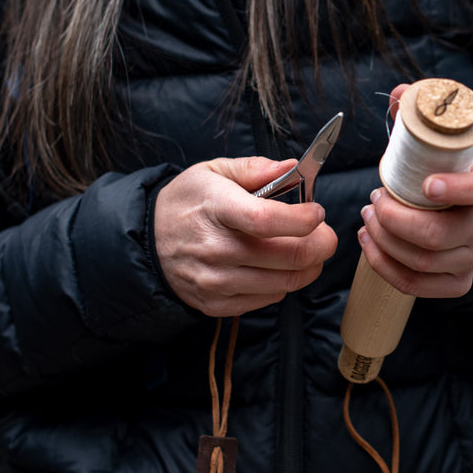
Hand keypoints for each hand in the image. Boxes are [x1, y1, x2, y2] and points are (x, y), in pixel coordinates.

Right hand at [155, 157, 337, 316]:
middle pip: (287, 256)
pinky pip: (269, 298)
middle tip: (325, 234)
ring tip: (308, 250)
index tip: (317, 212)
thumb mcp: (213, 172)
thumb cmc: (186, 203)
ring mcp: (215, 281)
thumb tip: (291, 168)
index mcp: (215, 208)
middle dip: (320, 245)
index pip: (266, 220)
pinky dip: (284, 283)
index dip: (302, 219)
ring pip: (285, 281)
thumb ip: (254, 168)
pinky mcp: (217, 304)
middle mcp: (214, 248)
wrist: (147, 242)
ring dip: (309, 266)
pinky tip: (278, 266)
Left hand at [358, 84, 472, 297]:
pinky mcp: (455, 282)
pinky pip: (418, 286)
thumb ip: (414, 115)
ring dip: (384, 241)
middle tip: (372, 201)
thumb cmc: (433, 172)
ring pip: (424, 261)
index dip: (456, 189)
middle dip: (394, 220)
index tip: (425, 185)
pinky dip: (386, 267)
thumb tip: (401, 92)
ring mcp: (470, 257)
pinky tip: (369, 245)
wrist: (445, 208)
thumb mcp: (427, 142)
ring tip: (366, 220)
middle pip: (439, 235)